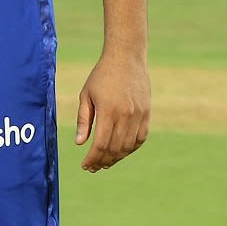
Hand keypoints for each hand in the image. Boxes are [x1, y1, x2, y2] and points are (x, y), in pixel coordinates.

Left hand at [74, 51, 150, 171]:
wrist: (126, 58)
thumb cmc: (101, 76)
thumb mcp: (86, 95)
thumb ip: (84, 120)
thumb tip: (79, 143)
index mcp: (108, 111)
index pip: (100, 144)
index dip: (93, 159)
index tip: (85, 166)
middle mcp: (125, 115)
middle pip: (115, 149)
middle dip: (103, 161)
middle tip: (94, 167)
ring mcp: (139, 115)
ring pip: (129, 146)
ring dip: (117, 158)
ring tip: (105, 162)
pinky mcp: (146, 113)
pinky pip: (140, 138)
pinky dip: (131, 148)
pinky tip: (121, 151)